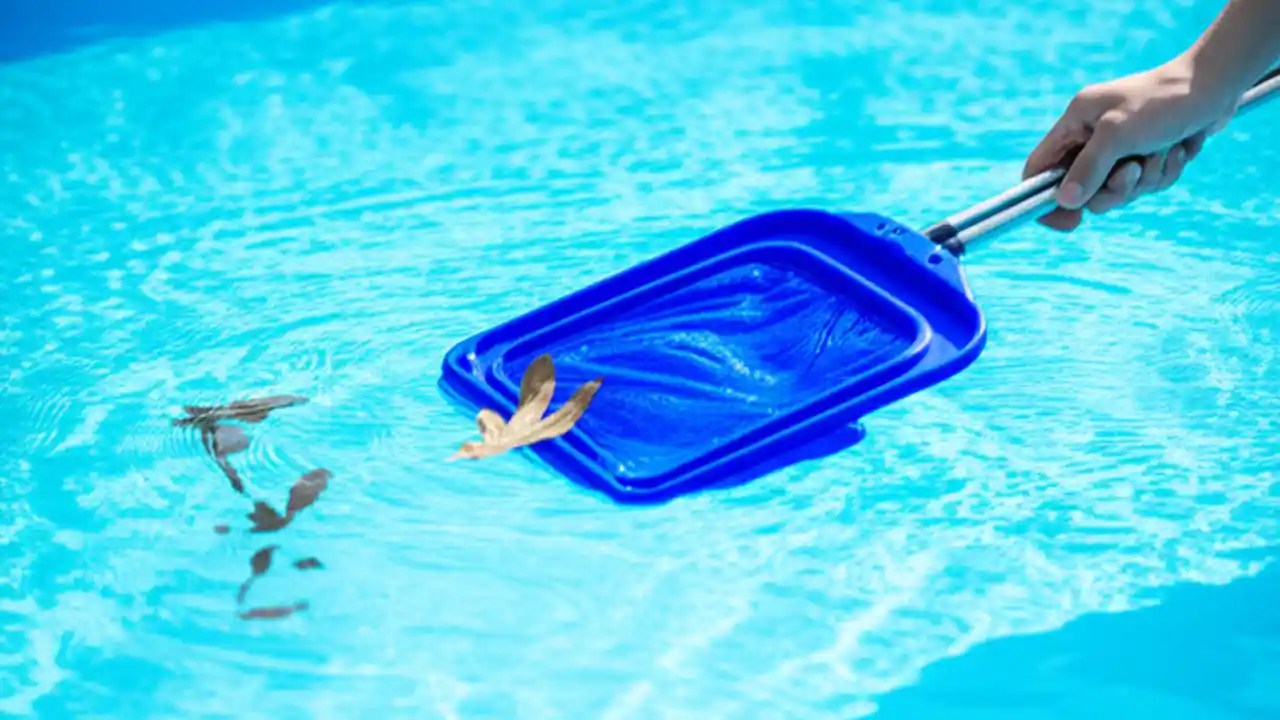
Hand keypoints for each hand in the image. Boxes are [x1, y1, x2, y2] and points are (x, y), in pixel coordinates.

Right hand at [1023, 59, 1238, 230]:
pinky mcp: (1145, 154)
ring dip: (1146, 178)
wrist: (1217, 85)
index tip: (1069, 221)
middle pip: (1082, 190)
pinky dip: (1165, 173)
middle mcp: (1092, 137)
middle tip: (1133, 171)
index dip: (1044, 198)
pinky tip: (1178, 149)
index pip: (1039, 168)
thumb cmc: (1163, 101)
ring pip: (1118, 191)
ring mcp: (1119, 148)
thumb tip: (1064, 201)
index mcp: (1075, 123)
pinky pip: (1145, 184)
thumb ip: (1087, 168)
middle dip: (1114, 188)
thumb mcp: (1118, 134)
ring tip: (1165, 150)